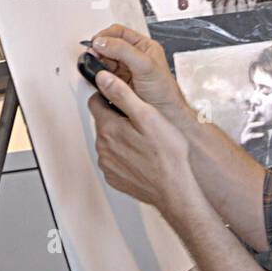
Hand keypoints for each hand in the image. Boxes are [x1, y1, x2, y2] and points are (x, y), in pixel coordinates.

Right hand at [87, 24, 192, 128]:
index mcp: (144, 46)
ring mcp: (125, 71)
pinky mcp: (119, 84)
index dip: (105, 36)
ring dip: (98, 63)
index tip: (95, 43)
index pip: (119, 32)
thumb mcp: (144, 66)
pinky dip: (98, 76)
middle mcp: (134, 57)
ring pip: (104, 61)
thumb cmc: (164, 93)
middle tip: (92, 56)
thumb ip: (123, 51)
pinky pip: (103, 75)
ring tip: (96, 68)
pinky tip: (99, 79)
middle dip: (99, 50)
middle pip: (108, 46)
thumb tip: (102, 43)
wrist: (166, 117)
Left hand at [87, 68, 202, 220]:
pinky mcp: (115, 178)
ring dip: (121, 138)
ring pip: (108, 141)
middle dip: (117, 117)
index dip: (109, 95)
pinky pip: (114, 160)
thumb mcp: (148, 116)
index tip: (123, 98)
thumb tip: (103, 79)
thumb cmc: (168, 156)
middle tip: (141, 121)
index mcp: (109, 129)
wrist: (176, 190)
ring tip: (144, 141)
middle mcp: (103, 148)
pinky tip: (142, 156)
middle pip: (102, 122)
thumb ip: (123, 95)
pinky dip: (124, 156)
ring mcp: (108, 165)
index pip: (95, 101)